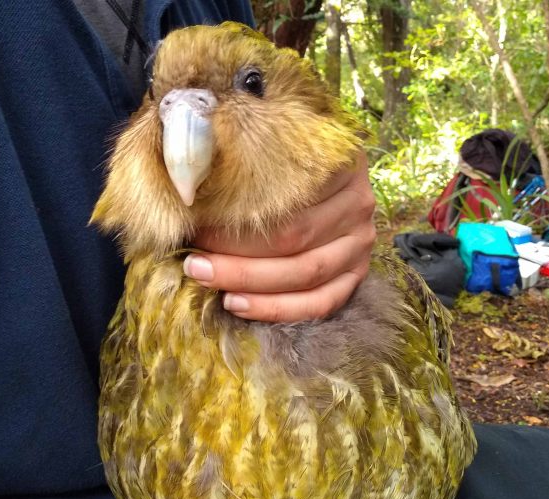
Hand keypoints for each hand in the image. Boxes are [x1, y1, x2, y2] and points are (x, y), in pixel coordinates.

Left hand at [183, 150, 375, 322]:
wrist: (326, 176)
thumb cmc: (282, 158)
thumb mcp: (268, 139)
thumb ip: (236, 150)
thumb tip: (188, 181)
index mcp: (340, 163)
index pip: (287, 196)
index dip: (237, 214)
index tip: (196, 222)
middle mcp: (358, 204)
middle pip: (295, 239)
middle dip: (237, 255)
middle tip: (193, 261)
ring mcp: (361, 243)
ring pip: (306, 274)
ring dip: (251, 284)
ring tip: (207, 281)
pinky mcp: (356, 274)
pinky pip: (322, 302)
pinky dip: (279, 308)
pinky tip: (239, 305)